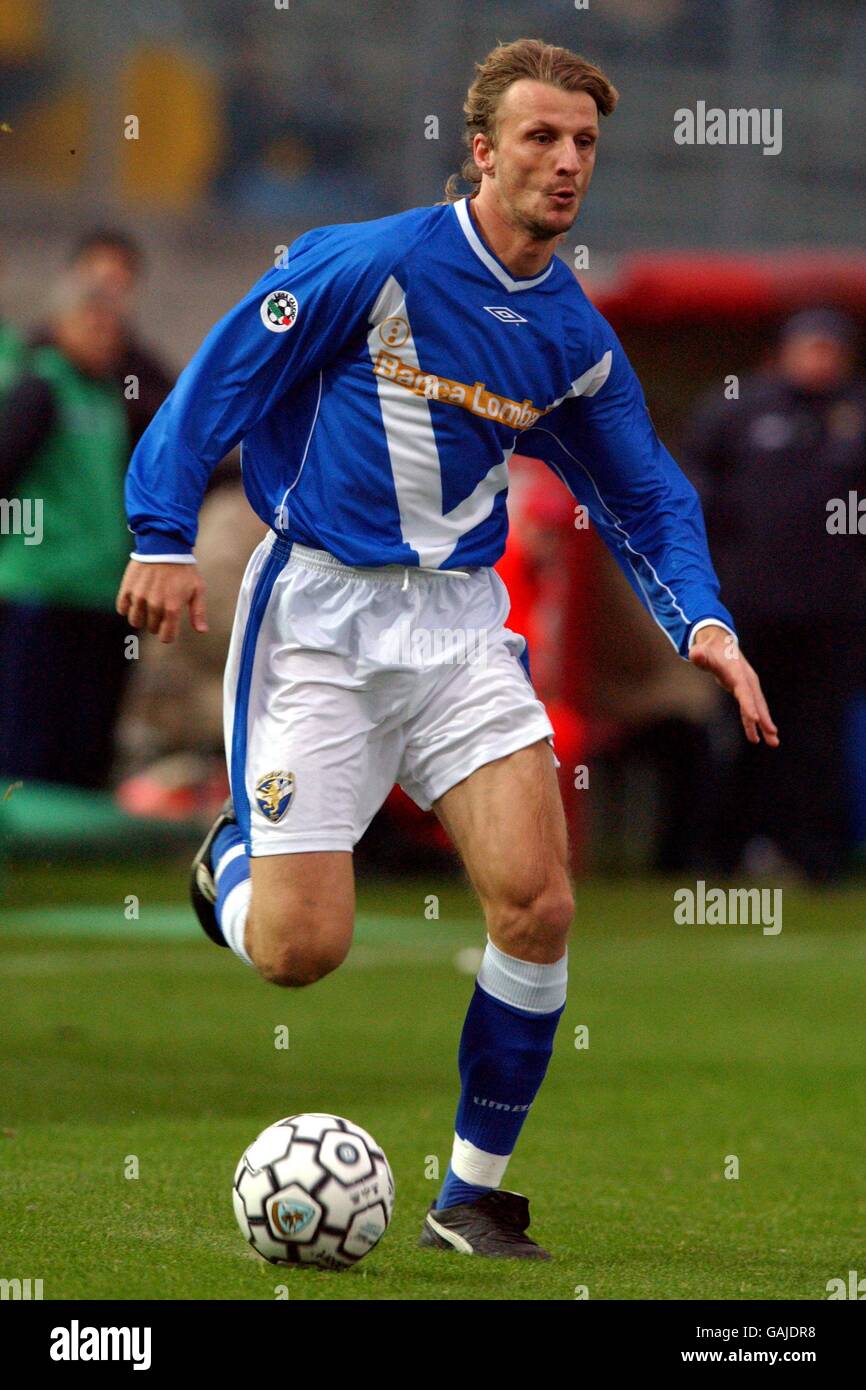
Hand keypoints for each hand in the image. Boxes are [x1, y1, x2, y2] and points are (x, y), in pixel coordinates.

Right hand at [116, 559, 207, 643]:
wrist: (164, 545)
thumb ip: (198, 612)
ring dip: (141, 617)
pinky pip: (122, 609)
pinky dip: (127, 607)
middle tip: (161, 608)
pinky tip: (136, 599)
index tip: (169, 627)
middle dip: (157, 623)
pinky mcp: (127, 589)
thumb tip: (202, 631)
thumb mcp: (197, 589)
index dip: (168, 634)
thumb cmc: (183, 569)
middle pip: (152, 628)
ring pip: (135, 621)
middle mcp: (154, 606)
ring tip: (147, 605)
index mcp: (172, 608)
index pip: (166, 637)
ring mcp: (139, 598)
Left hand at [688, 625, 778, 746]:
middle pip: (756, 702)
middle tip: (771, 737)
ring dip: (766, 724)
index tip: (755, 719)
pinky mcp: (748, 690)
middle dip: (763, 720)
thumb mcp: (700, 651)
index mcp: (737, 672)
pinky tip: (765, 734)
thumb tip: (696, 654)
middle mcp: (747, 679)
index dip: (749, 705)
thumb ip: (699, 654)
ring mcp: (750, 685)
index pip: (744, 691)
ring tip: (774, 742)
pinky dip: (761, 720)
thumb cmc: (708, 650)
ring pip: (759, 707)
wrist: (720, 643)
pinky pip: (755, 707)